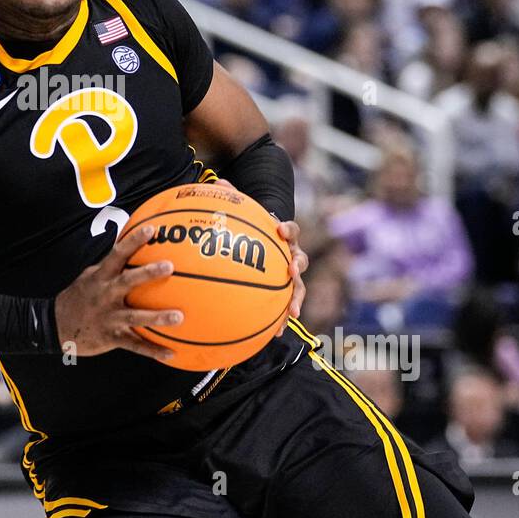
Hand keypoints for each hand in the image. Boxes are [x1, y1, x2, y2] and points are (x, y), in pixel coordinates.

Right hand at [54, 223, 179, 361]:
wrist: (56, 326)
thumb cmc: (79, 297)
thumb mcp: (90, 276)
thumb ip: (110, 264)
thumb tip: (130, 241)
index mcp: (101, 277)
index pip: (117, 254)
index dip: (133, 241)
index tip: (152, 230)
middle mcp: (105, 295)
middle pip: (128, 282)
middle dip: (147, 273)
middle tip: (169, 266)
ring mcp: (108, 317)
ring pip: (135, 317)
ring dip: (157, 317)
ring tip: (179, 317)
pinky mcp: (111, 337)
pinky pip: (135, 345)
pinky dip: (152, 350)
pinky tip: (171, 353)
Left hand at [211, 180, 307, 334]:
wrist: (269, 244)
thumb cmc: (253, 229)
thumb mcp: (244, 215)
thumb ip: (233, 200)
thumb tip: (217, 182)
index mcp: (284, 237)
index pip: (291, 230)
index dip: (288, 229)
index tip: (280, 229)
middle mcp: (292, 256)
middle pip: (301, 261)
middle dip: (298, 267)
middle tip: (292, 271)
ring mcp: (291, 276)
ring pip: (298, 288)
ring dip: (296, 300)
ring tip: (292, 315)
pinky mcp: (285, 293)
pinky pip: (284, 307)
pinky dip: (280, 320)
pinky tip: (273, 335)